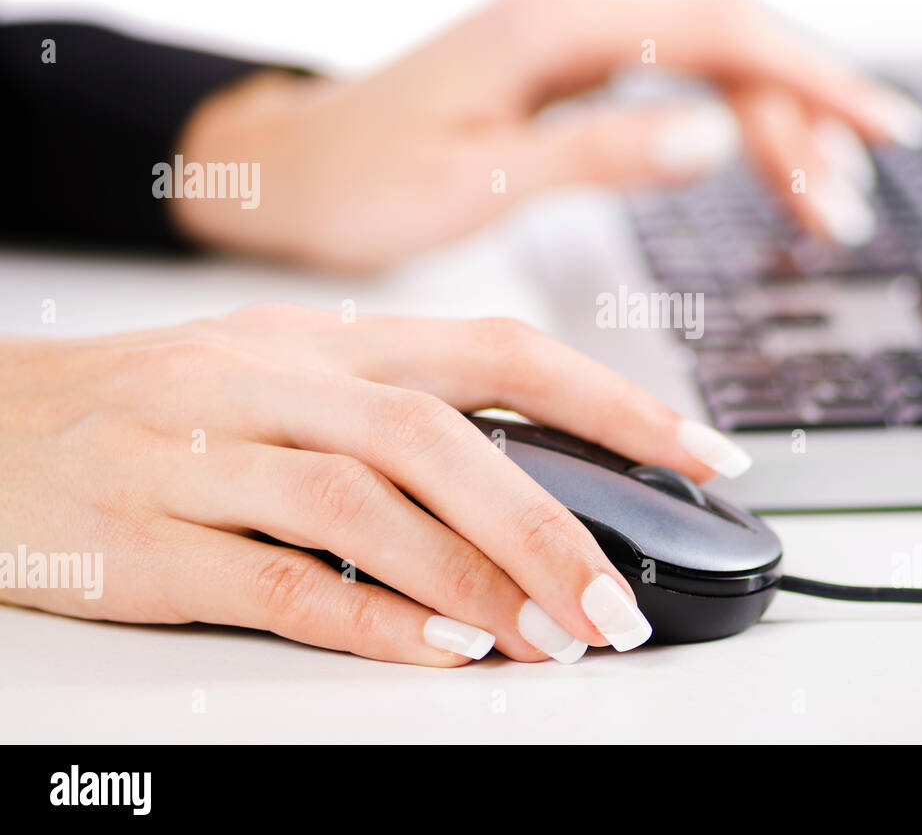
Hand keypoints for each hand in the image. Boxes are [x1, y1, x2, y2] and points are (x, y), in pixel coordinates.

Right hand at [0, 304, 751, 664]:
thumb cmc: (159, 409)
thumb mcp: (286, 381)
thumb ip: (399, 417)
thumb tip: (533, 480)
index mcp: (326, 342)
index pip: (497, 350)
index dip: (612, 400)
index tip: (703, 451)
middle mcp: (271, 382)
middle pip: (437, 436)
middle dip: (545, 521)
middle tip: (619, 601)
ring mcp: (203, 456)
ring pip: (364, 505)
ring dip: (472, 577)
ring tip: (554, 637)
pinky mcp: (145, 539)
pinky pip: (273, 580)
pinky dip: (367, 619)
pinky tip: (440, 653)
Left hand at [171, 0, 921, 269]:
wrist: (288, 171)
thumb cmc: (360, 182)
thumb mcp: (481, 183)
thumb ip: (602, 155)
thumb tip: (717, 137)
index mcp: (553, 26)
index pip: (723, 32)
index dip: (816, 78)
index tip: (885, 131)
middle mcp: (571, 15)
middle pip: (732, 44)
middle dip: (806, 118)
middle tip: (846, 210)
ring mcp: (572, 38)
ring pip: (712, 63)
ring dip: (777, 127)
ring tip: (823, 205)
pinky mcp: (567, 70)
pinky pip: (674, 83)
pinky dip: (729, 124)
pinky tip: (763, 165)